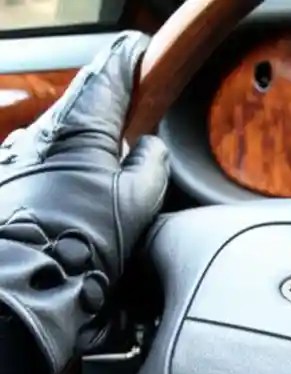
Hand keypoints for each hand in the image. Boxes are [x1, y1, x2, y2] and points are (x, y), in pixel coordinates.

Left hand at [0, 31, 168, 373]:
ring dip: (85, 134)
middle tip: (133, 92)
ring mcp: (18, 158)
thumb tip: (149, 149)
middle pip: (82, 102)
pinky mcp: (7, 184)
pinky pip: (42, 160)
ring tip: (109, 151)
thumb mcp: (140, 202)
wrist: (27, 283)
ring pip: (60, 133)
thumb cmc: (83, 244)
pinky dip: (64, 161)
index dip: (127, 60)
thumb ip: (151, 164)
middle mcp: (42, 134)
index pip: (107, 77)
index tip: (141, 49)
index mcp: (80, 128)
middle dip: (108, 96)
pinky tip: (78, 183)